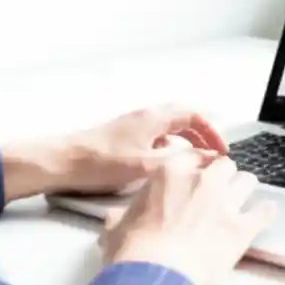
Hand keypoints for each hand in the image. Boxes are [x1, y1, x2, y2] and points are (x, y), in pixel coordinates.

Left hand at [0, 106, 227, 201]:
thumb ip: (182, 161)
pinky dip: (170, 149)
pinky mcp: (123, 139)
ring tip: (195, 163)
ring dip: (186, 143)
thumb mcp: (149, 165)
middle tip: (214, 156)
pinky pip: (156, 138)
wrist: (62, 163)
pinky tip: (166, 168)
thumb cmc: (101, 162)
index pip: (195, 115)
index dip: (213, 132)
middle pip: (184, 119)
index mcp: (155, 117)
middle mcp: (146, 117)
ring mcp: (133, 127)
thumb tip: (209, 159)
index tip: (222, 151)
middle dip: (202, 136)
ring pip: (169, 129)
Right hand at [100, 155, 276, 284]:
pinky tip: (264, 216)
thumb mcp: (116, 229)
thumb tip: (113, 219)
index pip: (190, 160)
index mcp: (169, 174)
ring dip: (243, 190)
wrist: (155, 278)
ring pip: (247, 181)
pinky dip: (265, 214)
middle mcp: (202, 181)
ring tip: (239, 202)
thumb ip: (120, 217)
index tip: (192, 184)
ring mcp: (225, 202)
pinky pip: (265, 212)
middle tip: (216, 194)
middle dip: (221, 177)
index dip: (193, 173)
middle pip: (223, 166)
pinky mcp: (242, 228)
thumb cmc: (131, 252)